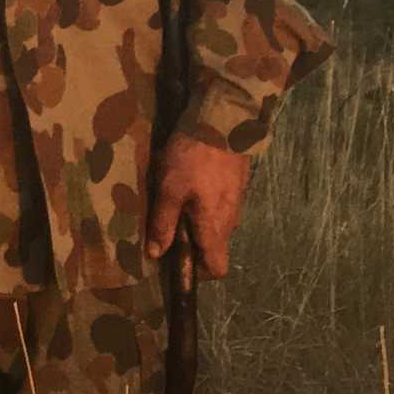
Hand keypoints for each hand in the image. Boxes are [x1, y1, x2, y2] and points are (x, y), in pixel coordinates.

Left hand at [146, 135, 249, 280]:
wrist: (222, 121)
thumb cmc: (192, 159)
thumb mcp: (169, 189)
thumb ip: (163, 223)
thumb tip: (156, 254)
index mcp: (215, 228)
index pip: (217, 269)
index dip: (198, 271)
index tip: (177, 257)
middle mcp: (231, 221)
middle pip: (215, 246)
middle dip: (193, 243)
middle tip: (169, 224)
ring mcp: (237, 201)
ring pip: (218, 224)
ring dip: (199, 220)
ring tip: (177, 199)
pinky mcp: (238, 184)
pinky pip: (222, 204)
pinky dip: (207, 202)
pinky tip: (191, 181)